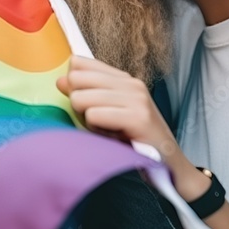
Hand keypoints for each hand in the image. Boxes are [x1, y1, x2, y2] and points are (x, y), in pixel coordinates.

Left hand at [57, 56, 203, 195]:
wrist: (168, 166)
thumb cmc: (133, 141)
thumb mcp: (104, 114)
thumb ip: (84, 94)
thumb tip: (60, 80)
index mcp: (122, 78)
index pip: (79, 63)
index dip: (73, 85)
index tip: (87, 105)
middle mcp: (130, 83)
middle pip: (75, 79)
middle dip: (78, 104)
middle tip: (98, 122)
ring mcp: (136, 98)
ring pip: (81, 98)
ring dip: (88, 121)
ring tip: (108, 131)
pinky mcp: (138, 117)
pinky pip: (94, 115)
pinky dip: (96, 131)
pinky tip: (114, 138)